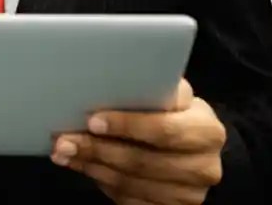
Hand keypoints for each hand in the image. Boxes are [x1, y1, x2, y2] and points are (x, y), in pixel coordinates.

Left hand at [52, 79, 225, 204]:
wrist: (192, 149)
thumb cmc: (173, 114)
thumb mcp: (171, 96)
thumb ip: (150, 89)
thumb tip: (104, 78)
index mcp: (207, 131)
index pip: (164, 130)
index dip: (127, 125)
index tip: (92, 121)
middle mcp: (204, 167)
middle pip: (142, 162)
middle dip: (97, 150)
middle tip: (63, 140)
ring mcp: (189, 194)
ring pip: (130, 184)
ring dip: (92, 166)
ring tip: (65, 152)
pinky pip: (129, 200)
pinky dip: (101, 183)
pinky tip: (82, 166)